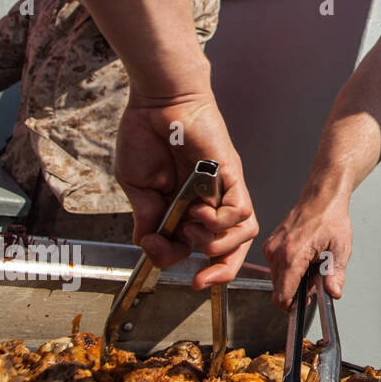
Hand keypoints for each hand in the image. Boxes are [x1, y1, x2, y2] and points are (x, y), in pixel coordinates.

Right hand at [114, 90, 257, 290]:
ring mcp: (222, 190)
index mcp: (185, 208)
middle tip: (199, 279)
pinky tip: (198, 210)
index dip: (184, 262)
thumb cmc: (147, 136)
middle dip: (219, 272)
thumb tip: (151, 246)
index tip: (162, 259)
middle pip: (231, 248)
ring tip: (192, 231)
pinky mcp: (231, 175)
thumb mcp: (138, 186)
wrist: (157, 103)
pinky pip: (242, 210)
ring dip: (217, 244)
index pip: (198, 247)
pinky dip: (222, 220)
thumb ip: (146, 217)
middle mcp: (209, 203)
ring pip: (242, 233)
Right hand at [263, 185, 353, 310]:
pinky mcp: (270, 244)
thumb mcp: (340, 249)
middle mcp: (276, 252)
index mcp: (292, 255)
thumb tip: (333, 293)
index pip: (282, 294)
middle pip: (279, 289)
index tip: (302, 306)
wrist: (321, 198)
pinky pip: (276, 267)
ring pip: (277, 279)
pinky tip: (304, 258)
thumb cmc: (331, 218)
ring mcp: (271, 247)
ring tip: (313, 264)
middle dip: (297, 291)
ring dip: (293, 279)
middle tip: (317, 278)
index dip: (291, 306)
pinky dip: (289, 268)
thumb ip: (335, 274)